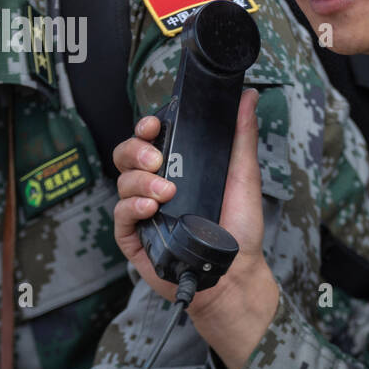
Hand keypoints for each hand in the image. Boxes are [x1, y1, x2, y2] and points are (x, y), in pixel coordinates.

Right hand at [112, 89, 279, 368]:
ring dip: (140, 181)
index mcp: (178, 168)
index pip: (150, 140)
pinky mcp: (135, 238)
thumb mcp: (244, 176)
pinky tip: (151, 207)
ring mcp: (143, 212)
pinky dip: (133, 207)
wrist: (237, 272)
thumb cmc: (240, 228)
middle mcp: (156, 186)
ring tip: (165, 191)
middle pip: (127, 156)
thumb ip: (242, 135)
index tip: (154, 124)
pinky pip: (121, 216)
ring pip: (122, 183)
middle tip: (156, 158)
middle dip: (136, 150)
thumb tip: (248, 96)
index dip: (146, 127)